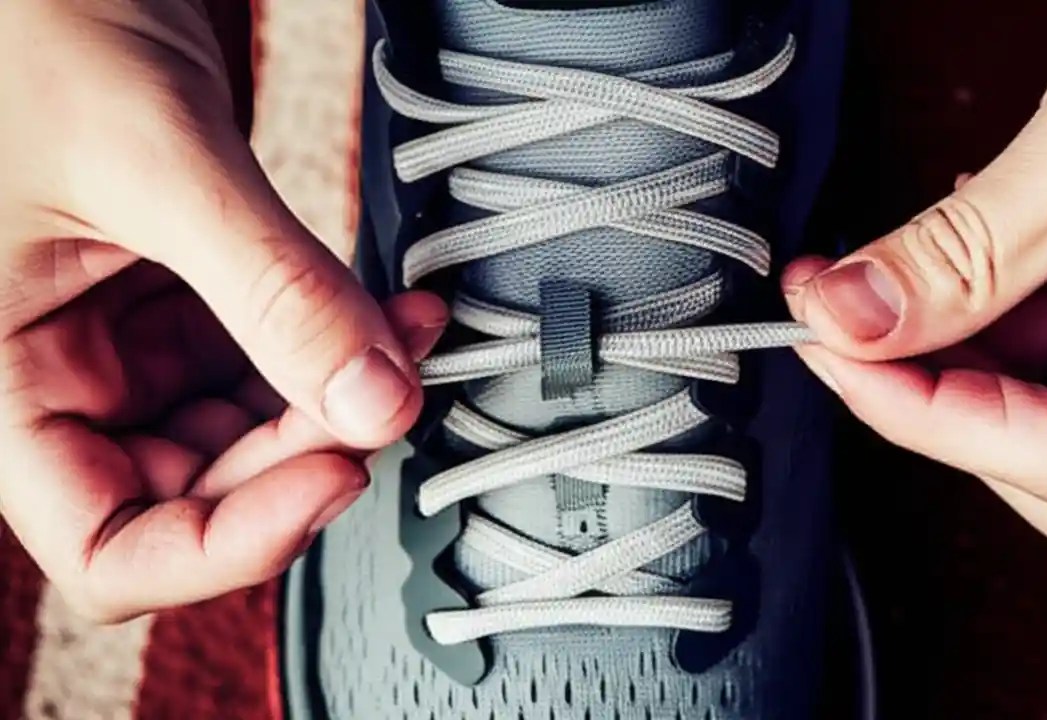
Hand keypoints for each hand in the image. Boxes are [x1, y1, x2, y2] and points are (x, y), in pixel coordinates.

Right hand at [0, 1, 442, 619]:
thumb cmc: (34, 23)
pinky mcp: (194, 297)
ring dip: (343, 399)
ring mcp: (134, 343)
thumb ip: (271, 290)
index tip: (331, 480)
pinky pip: (280, 358)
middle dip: (307, 452)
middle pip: (202, 490)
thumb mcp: (154, 159)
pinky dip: (345, 345)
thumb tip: (377, 404)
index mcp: (2, 382)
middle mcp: (66, 379)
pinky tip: (396, 313)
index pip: (104, 547)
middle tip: (386, 388)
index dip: (224, 544)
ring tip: (407, 335)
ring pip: (255, 430)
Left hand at [784, 0, 1046, 546]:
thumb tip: (853, 318)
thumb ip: (974, 245)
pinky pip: (1027, 308)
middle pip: (1044, 441)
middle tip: (843, 325)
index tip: (837, 354)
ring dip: (931, 339)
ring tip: (865, 275)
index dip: (933, 419)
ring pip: (1023, 379)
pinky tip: (934, 238)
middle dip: (931, 392)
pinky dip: (961, 287)